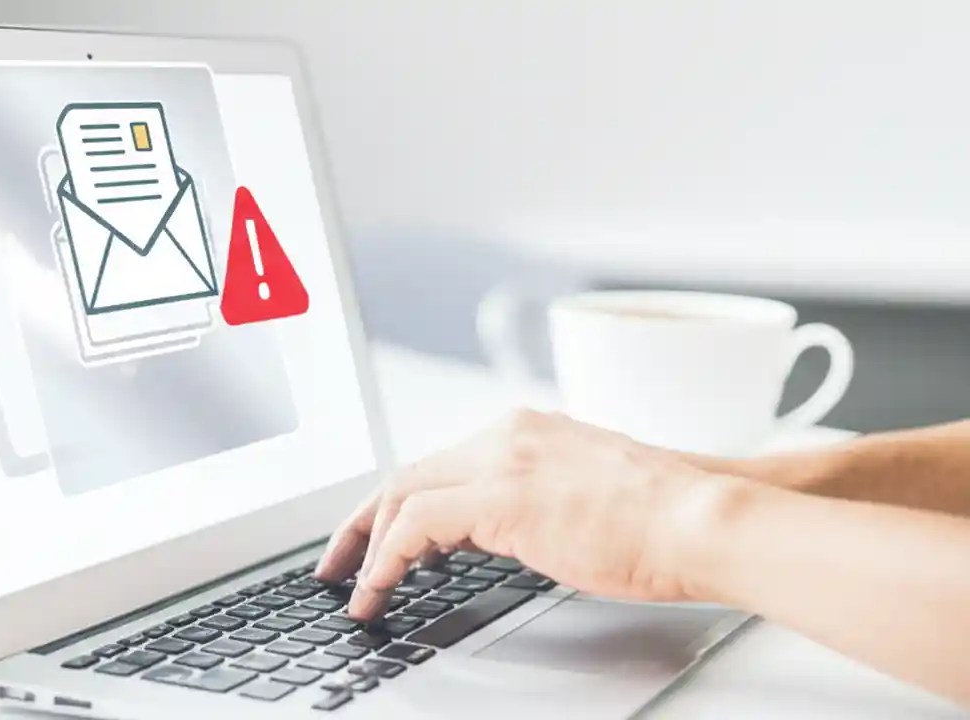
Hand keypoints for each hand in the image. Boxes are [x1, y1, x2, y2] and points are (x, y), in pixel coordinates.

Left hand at [314, 410, 745, 619]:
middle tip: (340, 561)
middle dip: (364, 521)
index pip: (439, 463)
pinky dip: (385, 561)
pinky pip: (414, 527)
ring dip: (367, 544)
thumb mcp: (583, 496)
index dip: (398, 504)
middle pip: (407, 472)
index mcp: (526, 431)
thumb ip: (531, 503)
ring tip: (354, 586)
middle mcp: (507, 434)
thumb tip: (495, 533)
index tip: (378, 537)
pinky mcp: (501, 498)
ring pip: (401, 493)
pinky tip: (379, 590)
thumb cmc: (662, 521)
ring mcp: (502, 461)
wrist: (702, 522)